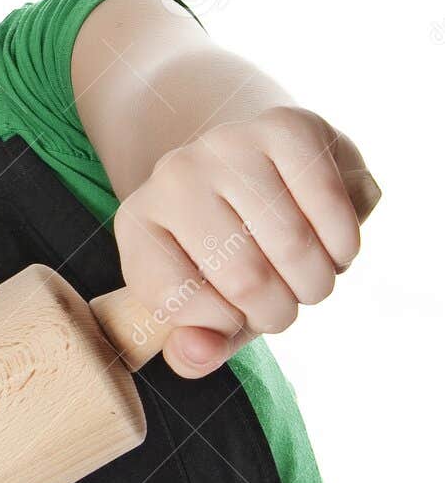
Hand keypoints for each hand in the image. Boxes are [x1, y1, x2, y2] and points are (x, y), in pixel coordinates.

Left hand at [110, 104, 371, 377]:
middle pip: (244, 278)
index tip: (234, 316)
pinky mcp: (288, 127)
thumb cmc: (226, 253)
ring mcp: (229, 145)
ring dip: (317, 282)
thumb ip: (193, 347)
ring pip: (293, 246)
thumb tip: (198, 355)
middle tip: (287, 306)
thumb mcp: (200, 306)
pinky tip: (335, 250)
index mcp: (137, 223)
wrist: (253, 167)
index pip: (175, 299)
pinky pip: (332, 206)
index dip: (220, 324)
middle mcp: (173, 177)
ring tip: (311, 279)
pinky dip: (344, 246)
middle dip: (280, 312)